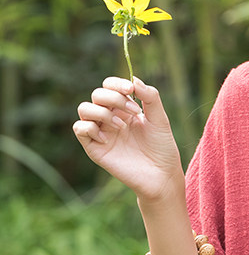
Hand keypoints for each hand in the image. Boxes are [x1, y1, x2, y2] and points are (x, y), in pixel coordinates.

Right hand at [73, 76, 183, 200]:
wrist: (162, 175)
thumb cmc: (162, 148)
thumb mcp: (160, 119)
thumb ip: (150, 98)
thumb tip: (133, 79)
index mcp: (124, 108)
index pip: (110, 86)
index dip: (117, 83)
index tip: (131, 89)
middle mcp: (110, 118)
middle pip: (97, 94)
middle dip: (113, 97)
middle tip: (133, 111)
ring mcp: (101, 132)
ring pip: (84, 108)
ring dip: (102, 111)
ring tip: (121, 125)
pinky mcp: (94, 148)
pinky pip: (80, 128)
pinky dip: (90, 127)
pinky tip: (108, 137)